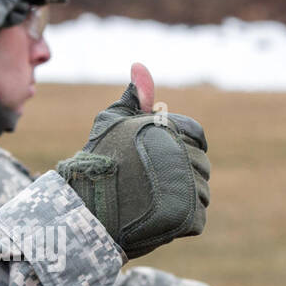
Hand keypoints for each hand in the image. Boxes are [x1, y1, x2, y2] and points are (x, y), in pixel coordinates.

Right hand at [55, 62, 210, 258]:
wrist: (85, 208)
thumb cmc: (97, 161)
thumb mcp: (112, 122)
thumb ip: (134, 96)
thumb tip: (139, 65)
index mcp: (170, 128)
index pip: (195, 134)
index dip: (178, 145)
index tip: (155, 158)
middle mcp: (182, 155)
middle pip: (199, 163)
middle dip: (179, 172)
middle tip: (147, 182)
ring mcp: (186, 186)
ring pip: (200, 191)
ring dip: (181, 197)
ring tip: (151, 201)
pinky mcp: (187, 216)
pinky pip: (197, 217)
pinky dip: (181, 220)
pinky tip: (158, 218)